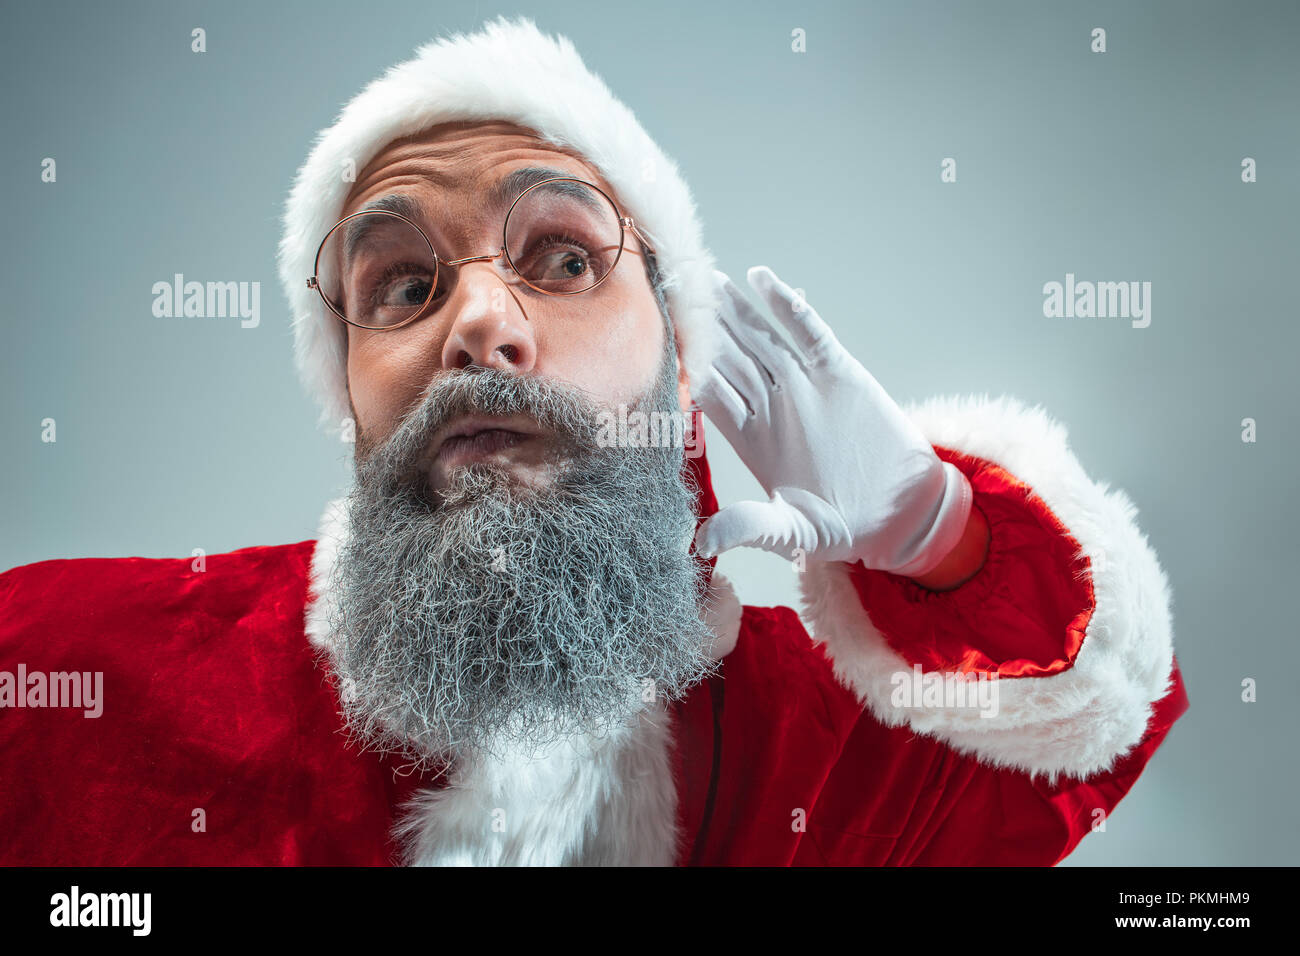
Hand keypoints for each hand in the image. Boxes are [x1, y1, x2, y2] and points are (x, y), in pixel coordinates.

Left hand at [692, 266, 971, 576]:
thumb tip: (702, 544)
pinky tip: (763, 280)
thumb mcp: (792, 531)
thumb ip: (749, 528)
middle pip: (727, 356)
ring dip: (735, 308)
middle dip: (701, 326)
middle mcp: (771, 404)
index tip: (654, 343)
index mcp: (750, 437)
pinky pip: (807, 331)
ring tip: (707, 277)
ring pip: (760, 337)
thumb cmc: (841, 525)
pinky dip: (787, 306)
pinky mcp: (838, 371)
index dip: (683, 368)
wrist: (898, 512)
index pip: (708, 393)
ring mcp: (803, 384)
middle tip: (670, 289)